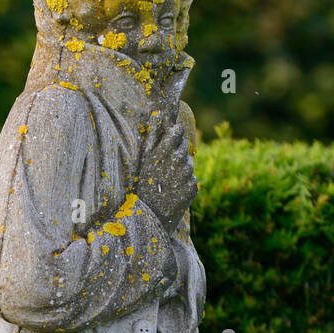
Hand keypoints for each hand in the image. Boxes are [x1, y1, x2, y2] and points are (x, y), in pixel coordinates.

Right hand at [135, 116, 197, 231]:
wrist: (148, 219)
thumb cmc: (141, 186)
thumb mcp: (143, 160)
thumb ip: (153, 135)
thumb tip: (159, 113)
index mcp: (162, 152)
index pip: (177, 131)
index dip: (174, 134)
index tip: (170, 139)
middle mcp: (175, 162)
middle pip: (184, 146)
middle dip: (177, 152)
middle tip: (165, 167)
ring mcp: (185, 176)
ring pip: (188, 163)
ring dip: (180, 169)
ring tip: (167, 182)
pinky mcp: (192, 189)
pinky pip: (192, 179)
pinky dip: (184, 183)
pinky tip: (173, 191)